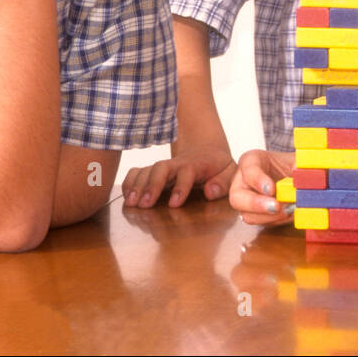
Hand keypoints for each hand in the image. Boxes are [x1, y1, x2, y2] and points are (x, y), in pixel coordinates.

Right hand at [122, 146, 236, 207]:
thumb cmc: (219, 166)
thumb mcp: (230, 172)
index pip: (187, 172)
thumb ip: (223, 182)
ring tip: (131, 204)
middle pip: (162, 168)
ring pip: (148, 170)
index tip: (175, 204)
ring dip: (138, 185)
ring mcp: (165, 167)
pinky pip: (138, 172)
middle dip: (152, 185)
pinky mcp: (155, 171)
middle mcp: (178, 164)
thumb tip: (209, 192)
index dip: (181, 187)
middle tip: (144, 204)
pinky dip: (130, 182)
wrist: (207, 152)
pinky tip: (127, 198)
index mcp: (198, 165)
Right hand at [228, 150, 294, 226]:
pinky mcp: (255, 215)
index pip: (248, 170)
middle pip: (237, 198)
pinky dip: (275, 221)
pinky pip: (260, 223)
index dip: (259, 181)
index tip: (272, 189)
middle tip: (275, 207)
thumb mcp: (294, 160)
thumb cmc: (286, 164)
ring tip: (287, 212)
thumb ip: (298, 165)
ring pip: (247, 215)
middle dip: (256, 204)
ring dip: (268, 217)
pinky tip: (289, 215)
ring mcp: (246, 201)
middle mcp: (242, 182)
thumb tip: (302, 174)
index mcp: (250, 161)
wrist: (288, 175)